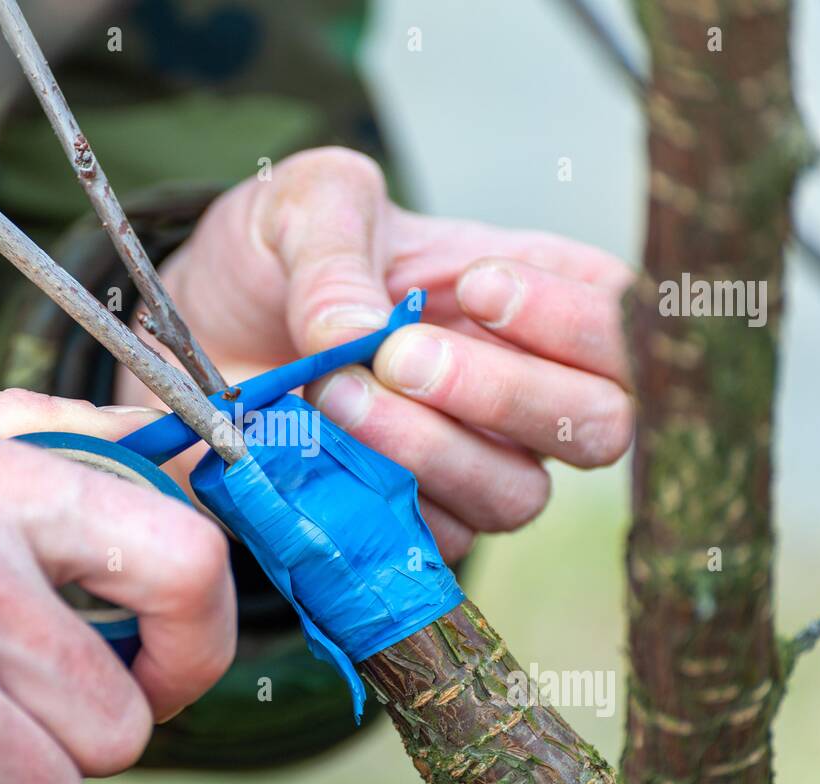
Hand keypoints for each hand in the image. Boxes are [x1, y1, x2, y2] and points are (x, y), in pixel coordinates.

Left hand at [117, 147, 635, 559]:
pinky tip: (322, 452)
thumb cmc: (274, 256)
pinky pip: (438, 541)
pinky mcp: (420, 524)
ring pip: (518, 493)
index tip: (475, 288)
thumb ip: (337, 252)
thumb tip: (360, 336)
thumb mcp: (303, 207)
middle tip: (401, 355)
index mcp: (526, 291)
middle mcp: (520, 386)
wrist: (200, 330)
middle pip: (600, 424)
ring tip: (335, 393)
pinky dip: (383, 502)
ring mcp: (476, 462)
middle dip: (505, 394)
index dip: (574, 319)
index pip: (620, 320)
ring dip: (431, 450)